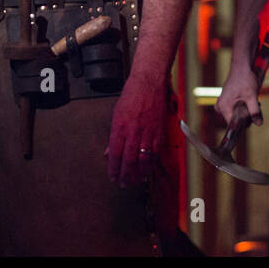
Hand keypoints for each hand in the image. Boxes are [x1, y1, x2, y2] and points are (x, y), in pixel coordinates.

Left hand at [106, 73, 167, 187]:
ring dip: (139, 173)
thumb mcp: (116, 114)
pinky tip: (147, 170)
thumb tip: (110, 151)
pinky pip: (155, 153)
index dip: (114, 169)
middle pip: (129, 161)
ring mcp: (147, 133)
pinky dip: (151, 164)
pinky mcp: (159, 132)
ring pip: (143, 160)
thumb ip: (114, 136)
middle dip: (125, 175)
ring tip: (135, 180)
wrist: (148, 83)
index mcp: (120, 128)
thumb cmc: (131, 96)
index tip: (113, 177)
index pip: (115, 154)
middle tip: (123, 184)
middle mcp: (133, 132)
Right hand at [215, 63, 262, 127]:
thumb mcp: (252, 96)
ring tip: (253, 102)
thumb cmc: (244, 79)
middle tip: (255, 107)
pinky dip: (242, 107)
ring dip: (245, 111)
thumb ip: (255, 111)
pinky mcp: (227, 100)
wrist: (241, 66)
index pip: (232, 125)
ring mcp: (223, 102)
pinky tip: (249, 100)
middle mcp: (221, 106)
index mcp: (224, 106)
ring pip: (235, 114)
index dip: (243, 125)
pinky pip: (234, 109)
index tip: (253, 119)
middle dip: (246, 117)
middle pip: (234, 120)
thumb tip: (259, 123)